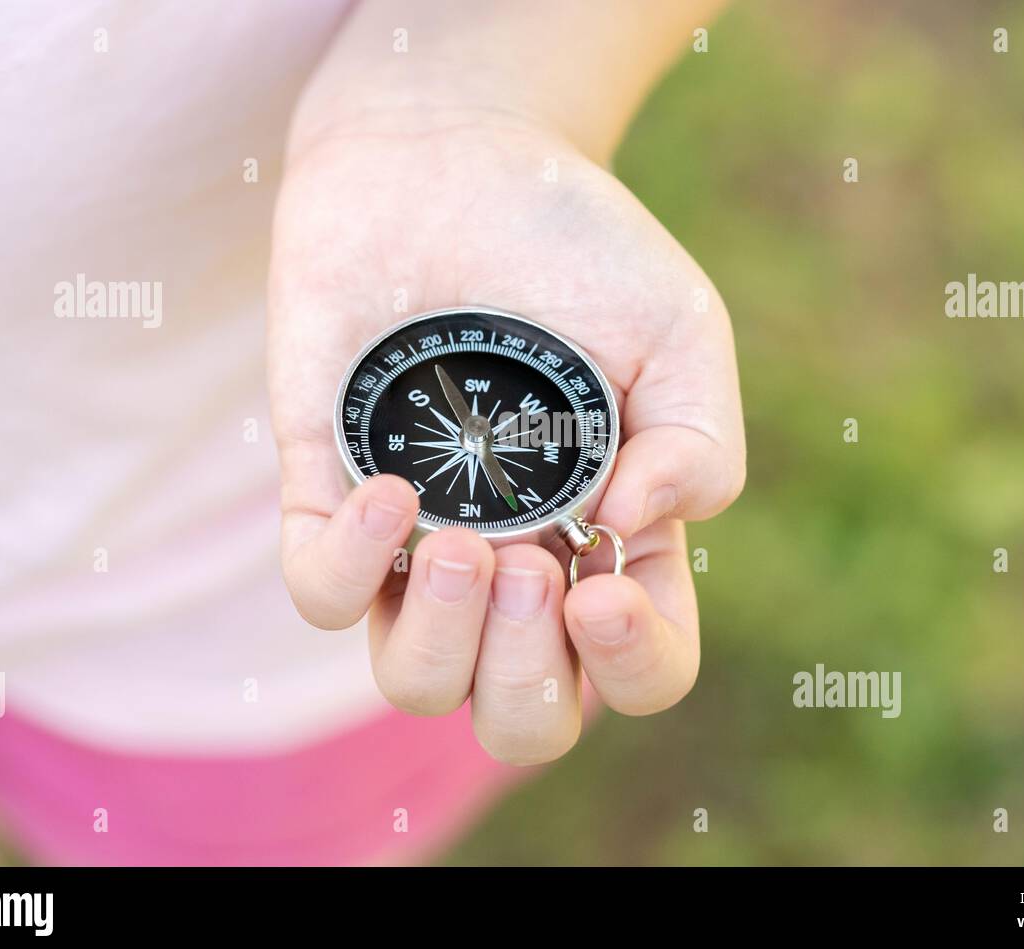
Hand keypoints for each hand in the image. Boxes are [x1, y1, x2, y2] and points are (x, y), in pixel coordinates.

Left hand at [267, 107, 744, 763]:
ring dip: (444, 639)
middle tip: (530, 567)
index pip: (639, 670)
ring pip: (416, 683)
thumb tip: (632, 535)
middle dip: (525, 678)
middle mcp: (518, 562)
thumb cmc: (575, 247)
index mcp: (615, 540)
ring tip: (462, 540)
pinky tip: (391, 492)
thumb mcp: (681, 331)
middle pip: (519, 717)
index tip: (602, 583)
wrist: (450, 157)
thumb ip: (700, 444)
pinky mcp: (327, 495)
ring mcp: (419, 540)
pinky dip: (350, 569)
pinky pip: (323, 596)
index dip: (632, 665)